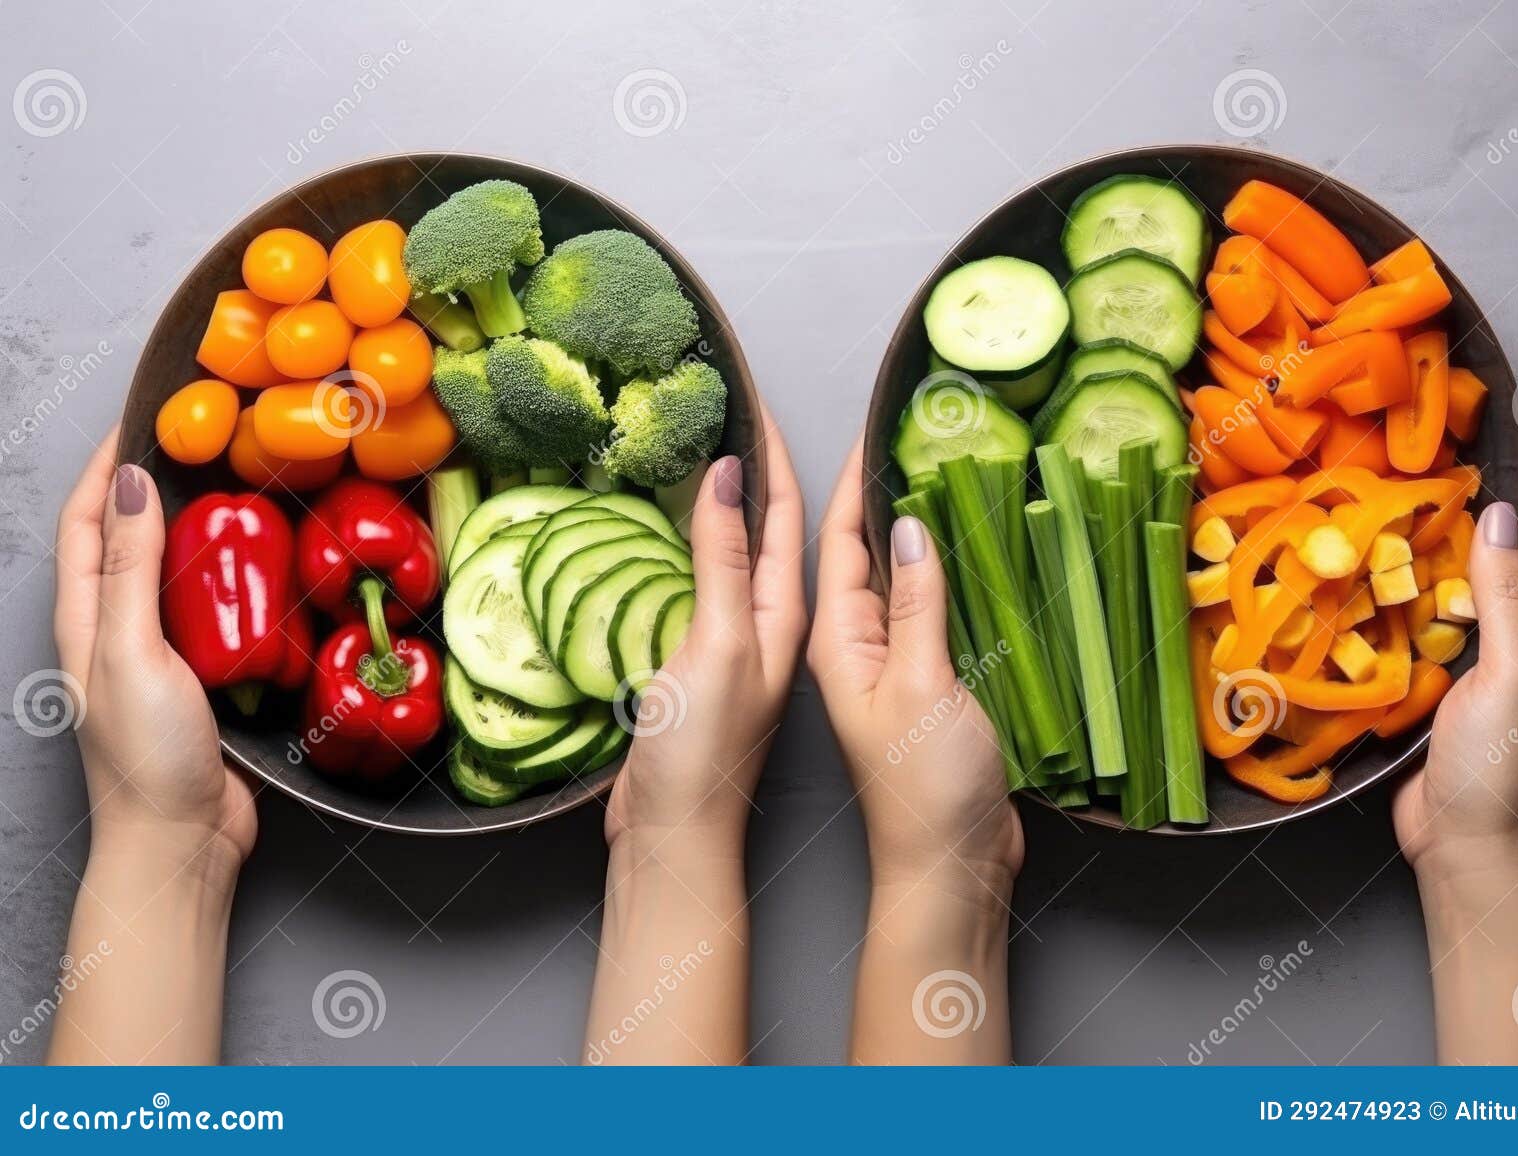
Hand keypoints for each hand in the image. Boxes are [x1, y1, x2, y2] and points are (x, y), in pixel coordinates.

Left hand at [54, 431, 256, 875]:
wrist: (182, 841)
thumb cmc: (145, 757)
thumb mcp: (133, 650)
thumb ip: (131, 570)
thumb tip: (132, 484)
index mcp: (87, 619)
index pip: (86, 522)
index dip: (107, 468)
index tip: (144, 419)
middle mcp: (121, 631)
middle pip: (132, 540)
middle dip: (159, 487)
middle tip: (207, 449)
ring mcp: (165, 656)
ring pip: (181, 575)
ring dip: (204, 533)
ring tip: (245, 497)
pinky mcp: (209, 680)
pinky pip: (223, 616)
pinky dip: (241, 584)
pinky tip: (272, 575)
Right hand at [604, 406, 807, 856]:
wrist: (675, 836)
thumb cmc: (706, 753)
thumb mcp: (724, 646)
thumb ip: (728, 564)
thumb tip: (729, 474)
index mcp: (789, 616)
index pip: (791, 513)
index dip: (778, 452)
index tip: (759, 395)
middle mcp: (771, 626)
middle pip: (770, 527)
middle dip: (759, 467)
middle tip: (735, 408)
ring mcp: (739, 648)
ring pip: (740, 555)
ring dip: (731, 503)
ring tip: (712, 450)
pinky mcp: (706, 669)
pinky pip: (709, 588)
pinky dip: (700, 550)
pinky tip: (681, 539)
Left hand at [808, 439, 1021, 900]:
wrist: (949, 868)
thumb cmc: (923, 788)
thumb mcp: (918, 686)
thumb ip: (912, 607)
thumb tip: (909, 525)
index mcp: (837, 640)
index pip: (835, 539)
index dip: (850, 478)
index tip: (869, 423)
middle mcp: (859, 645)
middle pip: (866, 550)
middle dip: (882, 490)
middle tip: (914, 431)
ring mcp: (893, 665)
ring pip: (904, 577)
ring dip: (919, 526)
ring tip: (947, 469)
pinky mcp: (928, 684)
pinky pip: (933, 610)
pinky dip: (949, 572)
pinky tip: (976, 548)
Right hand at [1392, 436, 1517, 883]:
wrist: (1470, 852)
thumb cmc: (1503, 773)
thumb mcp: (1513, 676)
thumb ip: (1508, 596)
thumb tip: (1500, 515)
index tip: (1513, 425)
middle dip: (1497, 492)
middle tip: (1450, 446)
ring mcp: (1495, 655)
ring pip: (1477, 576)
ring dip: (1451, 535)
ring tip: (1412, 491)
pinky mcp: (1453, 676)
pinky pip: (1438, 613)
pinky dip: (1417, 581)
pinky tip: (1387, 564)